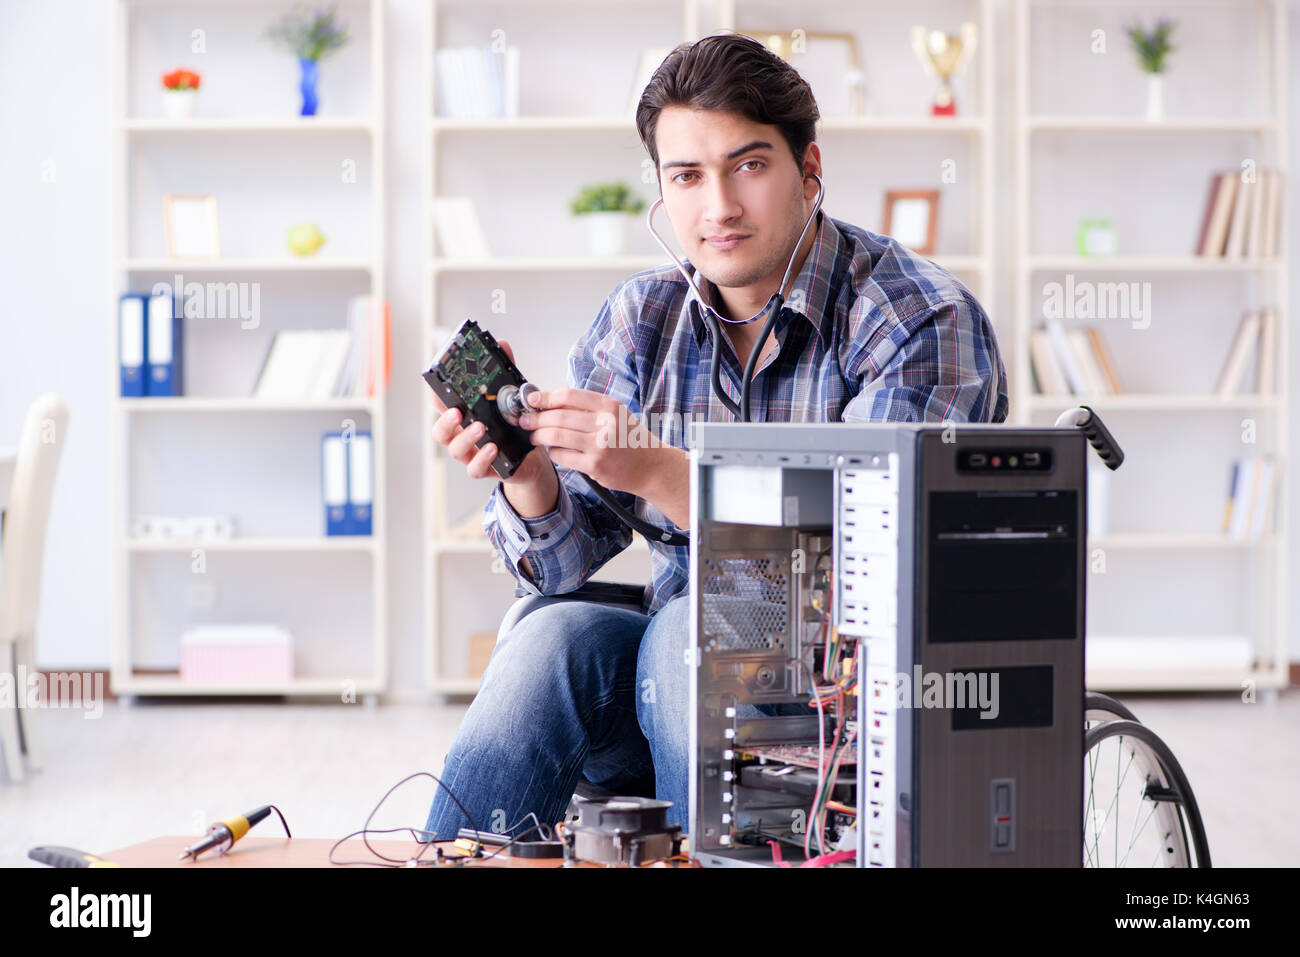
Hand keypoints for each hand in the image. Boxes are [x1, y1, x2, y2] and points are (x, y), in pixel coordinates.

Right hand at [428, 338, 551, 488]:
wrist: (530, 458)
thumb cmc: (513, 427)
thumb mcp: (510, 398)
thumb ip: (504, 373)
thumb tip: (502, 345)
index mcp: (465, 417)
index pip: (443, 405)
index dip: (436, 396)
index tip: (438, 386)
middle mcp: (462, 436)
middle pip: (440, 431)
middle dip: (444, 421)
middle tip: (456, 412)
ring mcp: (472, 454)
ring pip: (455, 450)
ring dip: (465, 438)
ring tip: (480, 428)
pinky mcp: (486, 468)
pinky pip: (475, 469)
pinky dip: (482, 459)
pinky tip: (493, 448)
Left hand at [517, 388, 671, 498]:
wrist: (650, 465)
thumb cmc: (629, 438)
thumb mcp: (615, 414)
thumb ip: (588, 407)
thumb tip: (551, 402)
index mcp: (609, 406)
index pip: (569, 396)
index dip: (546, 397)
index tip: (532, 400)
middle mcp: (605, 424)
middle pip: (559, 416)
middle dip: (536, 418)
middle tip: (525, 420)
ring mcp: (600, 445)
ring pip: (557, 436)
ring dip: (540, 435)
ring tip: (534, 436)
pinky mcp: (594, 465)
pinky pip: (563, 456)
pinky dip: (553, 453)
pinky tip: (553, 451)